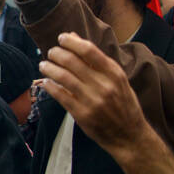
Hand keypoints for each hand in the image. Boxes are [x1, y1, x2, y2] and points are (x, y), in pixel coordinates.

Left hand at [38, 32, 145, 152]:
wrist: (129, 135)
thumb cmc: (123, 104)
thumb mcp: (117, 80)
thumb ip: (97, 60)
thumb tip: (74, 37)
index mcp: (114, 74)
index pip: (89, 50)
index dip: (71, 42)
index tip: (62, 38)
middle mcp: (104, 85)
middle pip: (72, 61)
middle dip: (57, 53)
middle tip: (51, 52)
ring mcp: (92, 100)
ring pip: (63, 77)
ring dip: (49, 68)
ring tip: (43, 65)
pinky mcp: (82, 114)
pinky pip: (59, 95)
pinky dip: (49, 85)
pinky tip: (45, 81)